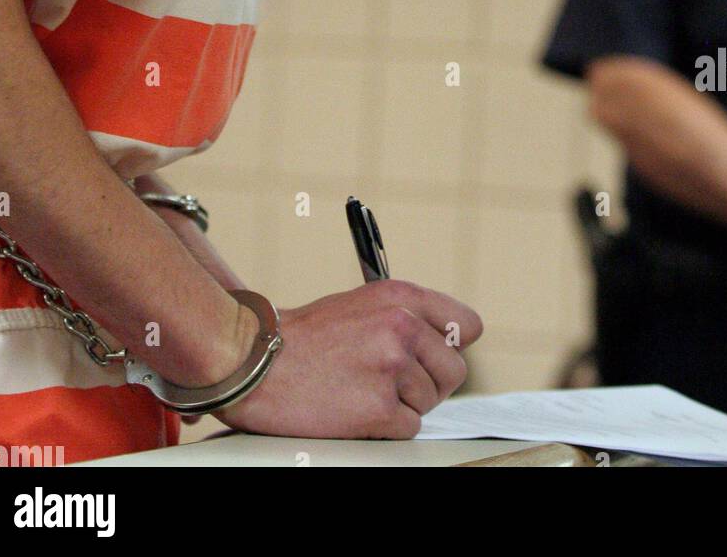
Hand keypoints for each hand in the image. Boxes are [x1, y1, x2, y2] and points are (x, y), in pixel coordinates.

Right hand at [213, 279, 482, 438]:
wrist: (258, 361)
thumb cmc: (306, 336)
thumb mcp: (364, 303)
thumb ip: (408, 316)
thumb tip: (447, 341)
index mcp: (402, 297)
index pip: (467, 326)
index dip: (453, 345)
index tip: (437, 354)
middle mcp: (403, 327)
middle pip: (454, 372)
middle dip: (429, 382)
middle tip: (393, 381)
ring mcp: (392, 368)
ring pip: (429, 402)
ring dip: (402, 404)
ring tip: (363, 388)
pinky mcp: (379, 408)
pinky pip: (408, 428)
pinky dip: (386, 426)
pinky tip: (356, 407)